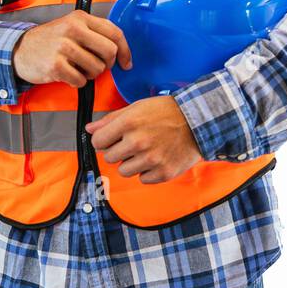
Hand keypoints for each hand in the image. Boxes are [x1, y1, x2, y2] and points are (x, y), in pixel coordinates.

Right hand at [11, 10, 132, 87]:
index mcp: (80, 18)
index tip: (126, 63)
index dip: (125, 51)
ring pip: (97, 69)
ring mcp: (63, 47)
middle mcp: (73, 29)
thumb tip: (121, 51)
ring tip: (78, 69)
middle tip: (98, 66)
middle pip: (109, 51)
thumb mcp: (72, 27)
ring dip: (90, 74)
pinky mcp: (56, 65)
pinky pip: (81, 80)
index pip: (114, 33)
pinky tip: (68, 74)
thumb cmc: (50, 41)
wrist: (20, 50)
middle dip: (107, 64)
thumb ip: (95, 33)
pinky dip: (77, 82)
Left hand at [85, 96, 202, 183]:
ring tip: (146, 150)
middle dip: (117, 151)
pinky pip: (143, 179)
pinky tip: (157, 158)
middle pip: (109, 158)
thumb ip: (110, 120)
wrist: (197, 121)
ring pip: (124, 171)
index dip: (103, 140)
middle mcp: (138, 142)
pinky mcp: (163, 172)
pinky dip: (148, 171)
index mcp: (129, 123)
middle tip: (133, 143)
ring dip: (132, 163)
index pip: (98, 142)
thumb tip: (89, 129)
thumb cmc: (166, 112)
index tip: (112, 139)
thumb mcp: (136, 108)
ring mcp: (151, 159)